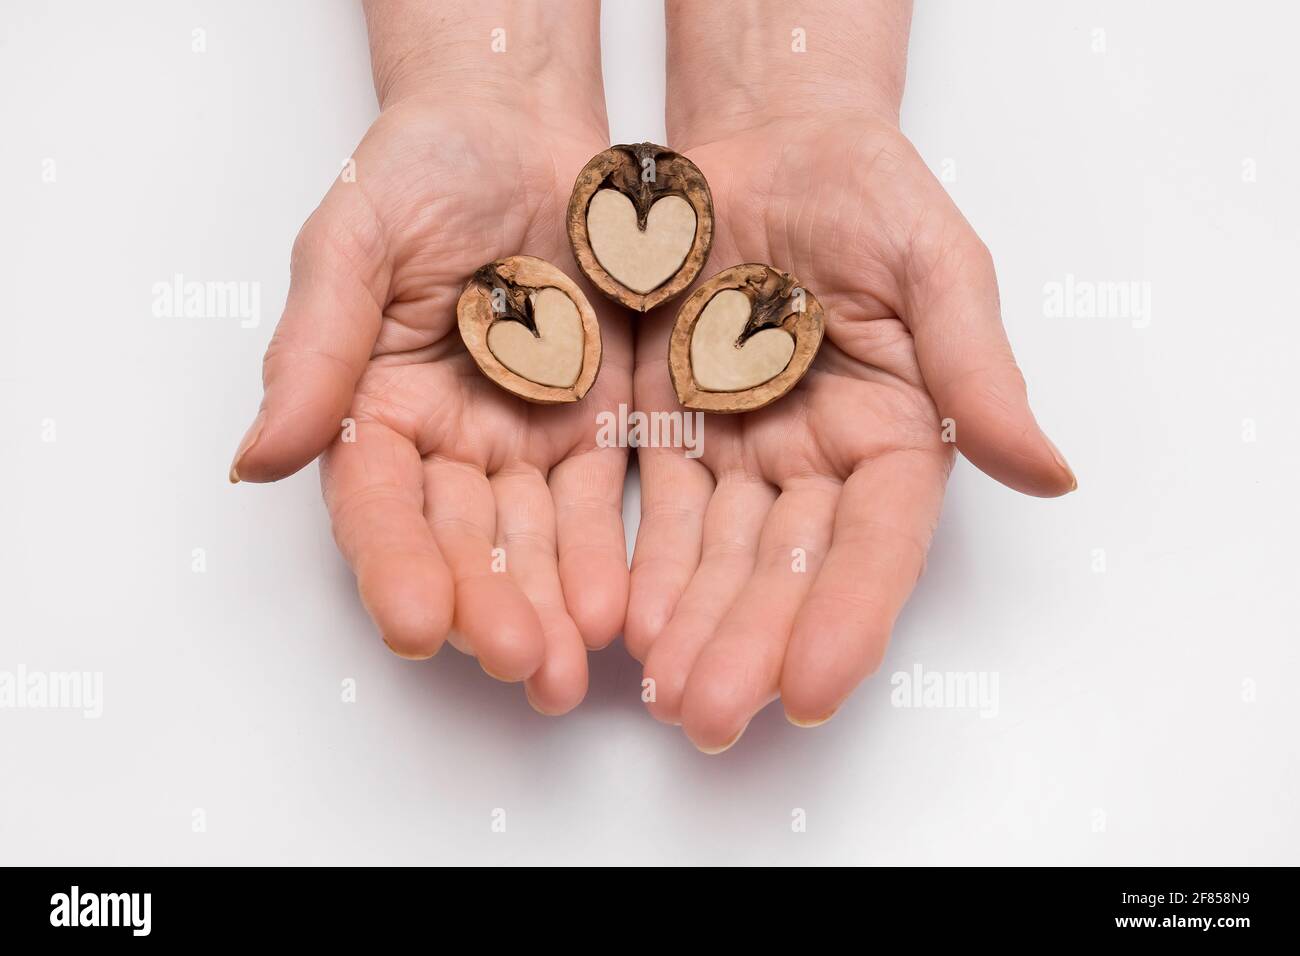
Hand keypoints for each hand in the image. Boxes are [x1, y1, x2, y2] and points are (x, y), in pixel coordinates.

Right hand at [229, 2, 629, 714]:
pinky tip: (626, 605)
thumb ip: (317, 348)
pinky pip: (604, 503)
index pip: (378, 506)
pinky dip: (612, 554)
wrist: (527, 132)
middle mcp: (445, 445)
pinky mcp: (597, 430)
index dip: (397, 565)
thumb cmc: (426, 168)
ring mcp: (524, 443)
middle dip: (492, 607)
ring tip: (577, 668)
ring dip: (555, 605)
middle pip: (462, 542)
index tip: (420, 624)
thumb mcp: (356, 239)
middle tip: (526, 666)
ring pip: (535, 541)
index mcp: (373, 410)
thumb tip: (258, 458)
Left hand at [629, 1, 1073, 750]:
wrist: (764, 144)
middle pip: (787, 570)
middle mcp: (821, 461)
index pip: (876, 542)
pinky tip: (625, 622)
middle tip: (709, 717)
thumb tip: (1049, 473)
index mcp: (896, 431)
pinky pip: (659, 513)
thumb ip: (975, 366)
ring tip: (662, 693)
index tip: (814, 690)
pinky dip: (644, 567)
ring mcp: (745, 453)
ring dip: (692, 628)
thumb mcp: (933, 262)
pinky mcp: (673, 431)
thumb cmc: (861, 188)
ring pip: (720, 558)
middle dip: (750, 645)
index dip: (847, 614)